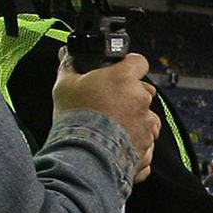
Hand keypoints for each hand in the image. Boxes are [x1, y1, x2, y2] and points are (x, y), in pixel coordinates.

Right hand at [52, 50, 160, 177]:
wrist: (82, 156)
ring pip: (147, 119)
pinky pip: (145, 145)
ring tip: (112, 130)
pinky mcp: (146, 149)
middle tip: (109, 105)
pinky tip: (117, 147)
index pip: (138, 62)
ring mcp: (146, 126)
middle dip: (130, 97)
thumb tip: (67, 55)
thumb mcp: (64, 86)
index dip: (129, 66)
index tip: (120, 72)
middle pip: (144, 92)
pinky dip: (135, 146)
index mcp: (124, 79)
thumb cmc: (74, 118)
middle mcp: (141, 100)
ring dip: (134, 122)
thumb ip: (69, 66)